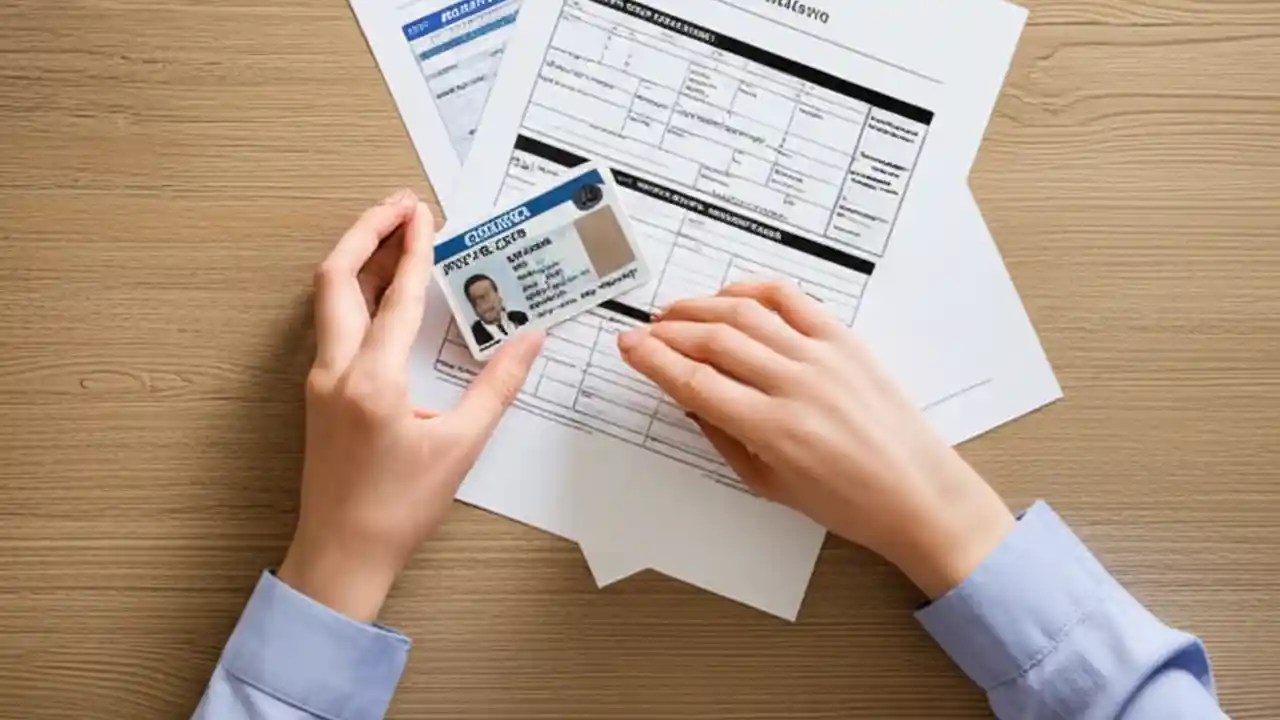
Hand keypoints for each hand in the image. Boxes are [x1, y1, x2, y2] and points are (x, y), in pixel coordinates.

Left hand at [279, 189, 543, 620]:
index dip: (413, 249)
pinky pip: (333, 324)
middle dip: (367, 231)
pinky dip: (355, 292)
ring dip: (358, 258)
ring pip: (330, 298)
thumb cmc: (396, 509)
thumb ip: (498, 385)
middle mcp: (337, 371)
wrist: (342, 552)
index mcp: (374, 381)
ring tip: (391, 234)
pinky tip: (381, 292)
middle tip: (400, 206)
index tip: (425, 215)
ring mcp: (321, 381)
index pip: (398, 296)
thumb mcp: (461, 446)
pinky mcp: (319, 393)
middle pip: (338, 277)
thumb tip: (529, 341)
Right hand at [617, 281, 1013, 598]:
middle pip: (713, 341)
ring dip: (701, 307)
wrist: (918, 493)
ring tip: (675, 312)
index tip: (629, 347)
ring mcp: (823, 357)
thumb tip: (687, 397)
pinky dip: (753, 290)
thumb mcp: (769, 485)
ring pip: (746, 314)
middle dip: (668, 331)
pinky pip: (792, 300)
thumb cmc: (847, 503)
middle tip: (644, 330)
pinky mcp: (846, 341)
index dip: (653, 360)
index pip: (694, 381)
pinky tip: (729, 296)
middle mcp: (795, 385)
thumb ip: (723, 437)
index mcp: (773, 430)